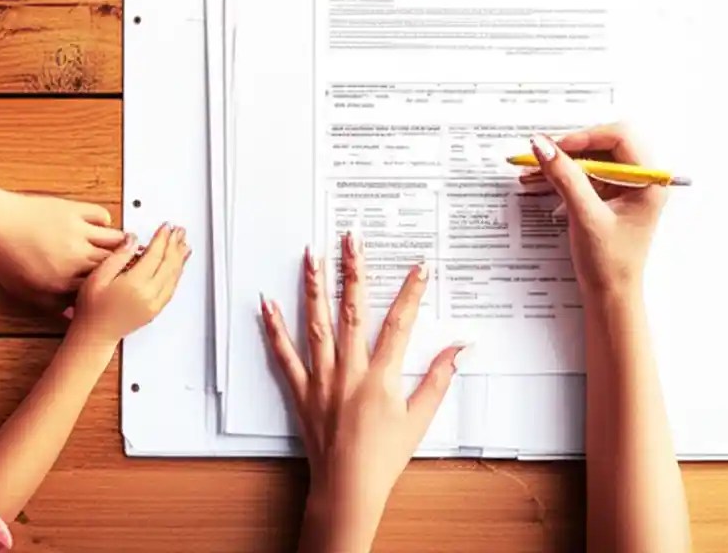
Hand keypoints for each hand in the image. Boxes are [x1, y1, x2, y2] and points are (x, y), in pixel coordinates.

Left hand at [0, 190, 126, 309]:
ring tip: (126, 249)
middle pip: (115, 265)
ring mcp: (79, 232)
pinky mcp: (76, 211)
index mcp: (64, 280)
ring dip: (122, 246)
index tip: (117, 290)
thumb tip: (69, 316)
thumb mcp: (23, 291)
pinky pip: (102, 216)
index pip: (101, 289)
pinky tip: (101, 228)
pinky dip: (105, 223)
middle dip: (125, 269)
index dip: (111, 289)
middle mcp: (76, 257)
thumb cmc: (3, 254)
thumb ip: (51, 306)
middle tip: (131, 270)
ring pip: (115, 241)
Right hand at [70, 223, 188, 344]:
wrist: (95, 334)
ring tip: (183, 244)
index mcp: (135, 284)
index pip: (155, 255)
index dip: (162, 238)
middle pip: (168, 264)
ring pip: (174, 276)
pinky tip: (178, 266)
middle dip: (175, 245)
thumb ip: (118, 256)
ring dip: (180, 258)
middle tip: (179, 231)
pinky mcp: (156, 310)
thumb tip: (133, 239)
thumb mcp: (98, 277)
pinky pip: (172, 288)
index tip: (166, 227)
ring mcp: (154, 304)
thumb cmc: (92, 308)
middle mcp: (149, 295)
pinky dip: (177, 273)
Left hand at [262, 233, 464, 552]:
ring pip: (317, 324)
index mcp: (382, 378)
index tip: (419, 266)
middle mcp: (350, 372)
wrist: (348, 488)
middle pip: (353, 311)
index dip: (411, 292)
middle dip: (353, 271)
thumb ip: (439, 380)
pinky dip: (274, 328)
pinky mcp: (302, 391)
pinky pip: (284, 355)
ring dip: (314, 287)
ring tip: (311, 255)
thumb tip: (459, 349)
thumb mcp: (420, 419)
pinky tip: (268, 303)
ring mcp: (322, 379)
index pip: (400, 324)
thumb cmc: (384, 457)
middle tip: (352, 239)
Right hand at [524, 126, 665, 298]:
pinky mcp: (612, 197)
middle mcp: (642, 179)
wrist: (610, 294)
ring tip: (533, 171)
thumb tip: (543, 146)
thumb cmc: (609, 262)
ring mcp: (627, 188)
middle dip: (571, 149)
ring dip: (563, 164)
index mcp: (649, 181)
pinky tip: (541, 182)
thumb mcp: (585, 215)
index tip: (557, 147)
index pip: (620, 137)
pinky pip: (587, 176)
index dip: (586, 137)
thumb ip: (565, 177)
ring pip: (593, 159)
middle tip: (543, 156)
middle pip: (605, 144)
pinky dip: (565, 177)